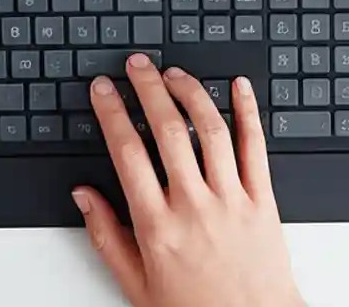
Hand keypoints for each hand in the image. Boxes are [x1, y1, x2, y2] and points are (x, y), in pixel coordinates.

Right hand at [73, 54, 305, 306]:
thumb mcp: (136, 283)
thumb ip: (107, 236)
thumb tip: (84, 196)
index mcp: (158, 226)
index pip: (127, 154)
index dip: (112, 114)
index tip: (104, 90)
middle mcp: (194, 207)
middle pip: (166, 131)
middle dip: (148, 89)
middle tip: (137, 66)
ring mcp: (232, 200)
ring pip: (210, 131)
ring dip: (190, 93)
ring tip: (174, 74)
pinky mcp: (264, 201)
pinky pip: (256, 147)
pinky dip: (248, 112)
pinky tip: (239, 87)